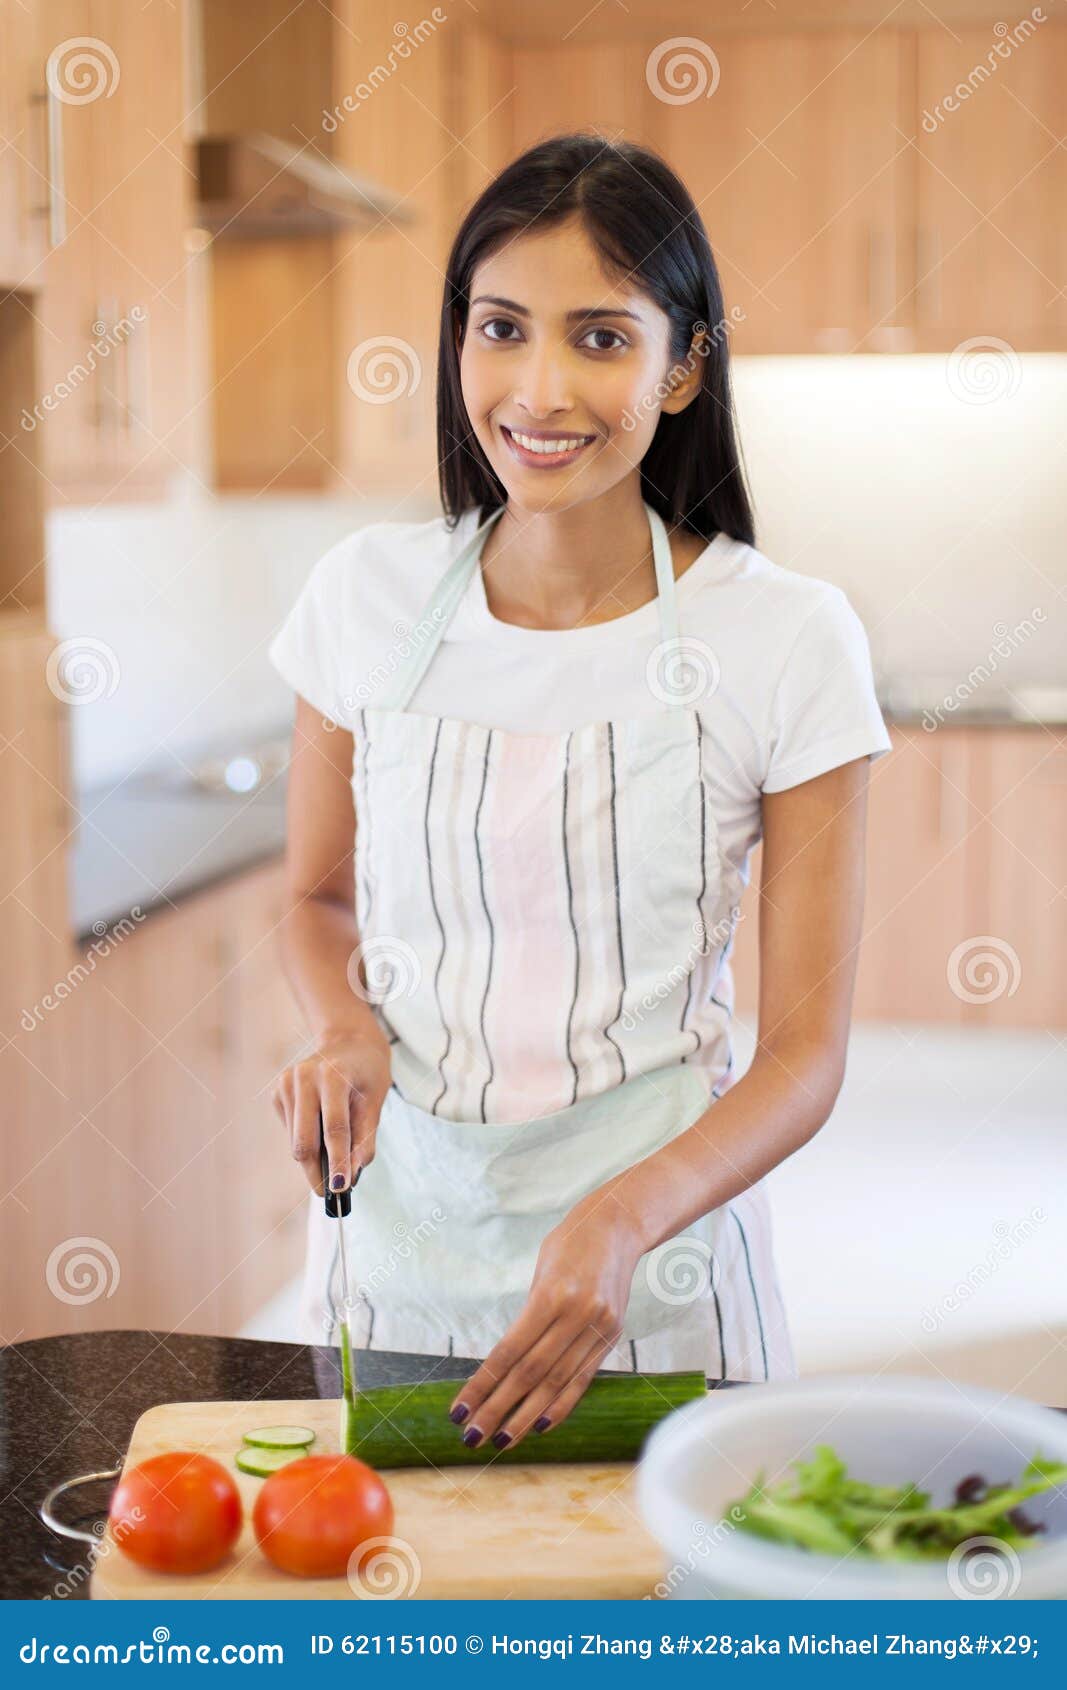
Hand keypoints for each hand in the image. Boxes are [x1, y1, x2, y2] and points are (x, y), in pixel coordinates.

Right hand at [272, 1024, 391, 1195]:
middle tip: (329, 1193)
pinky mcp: (277, 1092)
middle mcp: (303, 1077)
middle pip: (304, 1141)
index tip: (341, 1189)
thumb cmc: (367, 1073)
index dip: (338, 1162)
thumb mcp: (376, 1102)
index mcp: (332, 1075)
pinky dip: (306, 1139)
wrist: (348, 1041)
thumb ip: (364, 1138)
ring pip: (295, 1141)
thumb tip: (352, 1174)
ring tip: (331, 1160)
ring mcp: (286, 1083)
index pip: (334, 1129)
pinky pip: (291, 1131)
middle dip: (316, 1172)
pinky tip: (319, 1126)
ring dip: (312, 1158)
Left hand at [447, 1188, 644, 1449]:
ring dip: (526, 1417)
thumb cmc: (570, 1243)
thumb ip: (529, 1315)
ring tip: (501, 1440)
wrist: (619, 1226)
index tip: (460, 1411)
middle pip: (530, 1374)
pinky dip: (561, 1405)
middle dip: (498, 1409)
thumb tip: (505, 1364)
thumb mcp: (541, 1270)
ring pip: (556, 1383)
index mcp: (552, 1295)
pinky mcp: (611, 1336)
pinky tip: (541, 1425)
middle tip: (472, 1437)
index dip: (483, 1385)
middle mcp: (576, 1315)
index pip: (510, 1352)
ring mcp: (598, 1327)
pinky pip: (582, 1378)